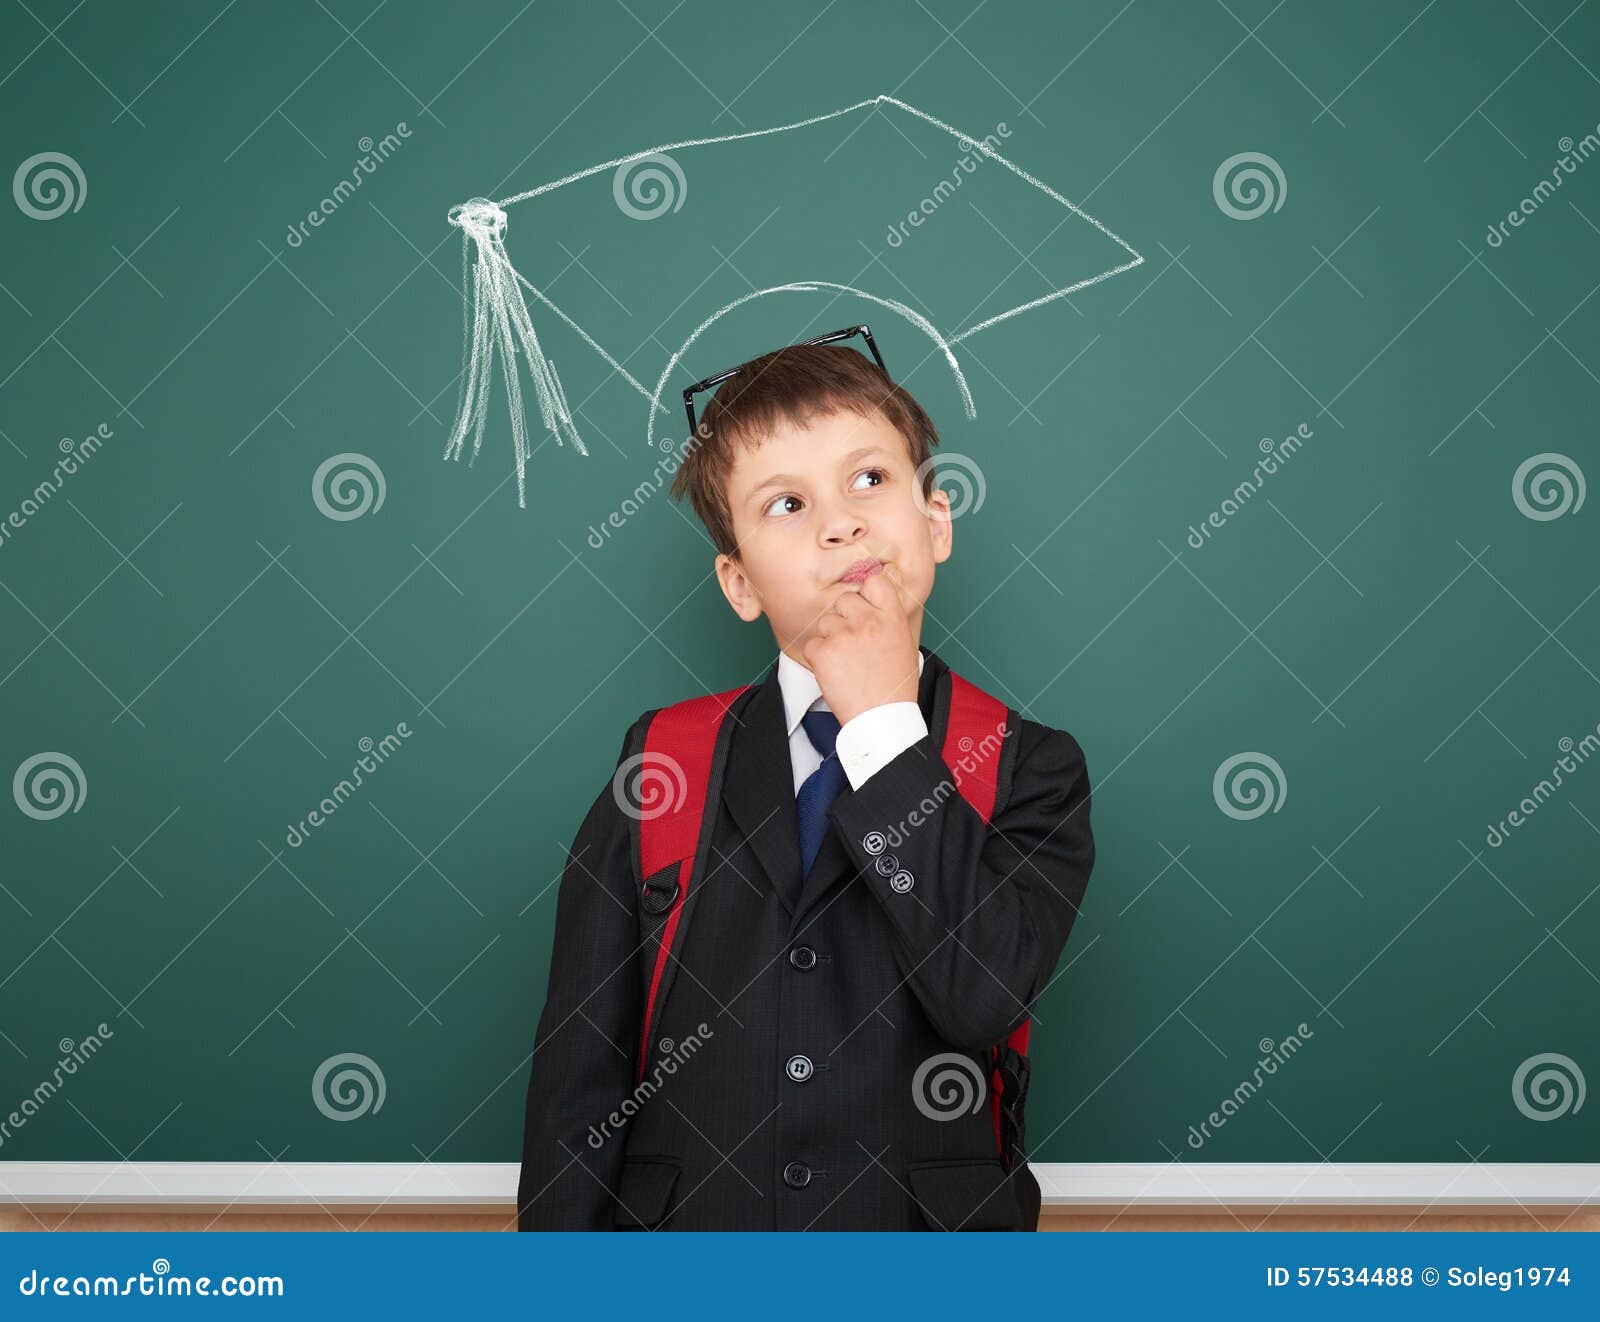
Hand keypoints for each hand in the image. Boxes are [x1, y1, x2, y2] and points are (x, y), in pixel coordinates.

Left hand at [801, 563, 920, 725]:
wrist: (882, 719)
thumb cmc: (894, 686)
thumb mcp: (903, 644)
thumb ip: (886, 619)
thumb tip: (870, 602)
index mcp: (892, 617)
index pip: (874, 581)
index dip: (866, 592)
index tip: (865, 606)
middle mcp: (868, 621)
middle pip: (844, 599)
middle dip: (844, 618)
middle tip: (853, 644)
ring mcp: (844, 635)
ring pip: (826, 622)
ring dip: (830, 639)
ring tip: (847, 662)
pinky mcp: (823, 651)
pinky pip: (812, 643)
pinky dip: (818, 658)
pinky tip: (835, 672)